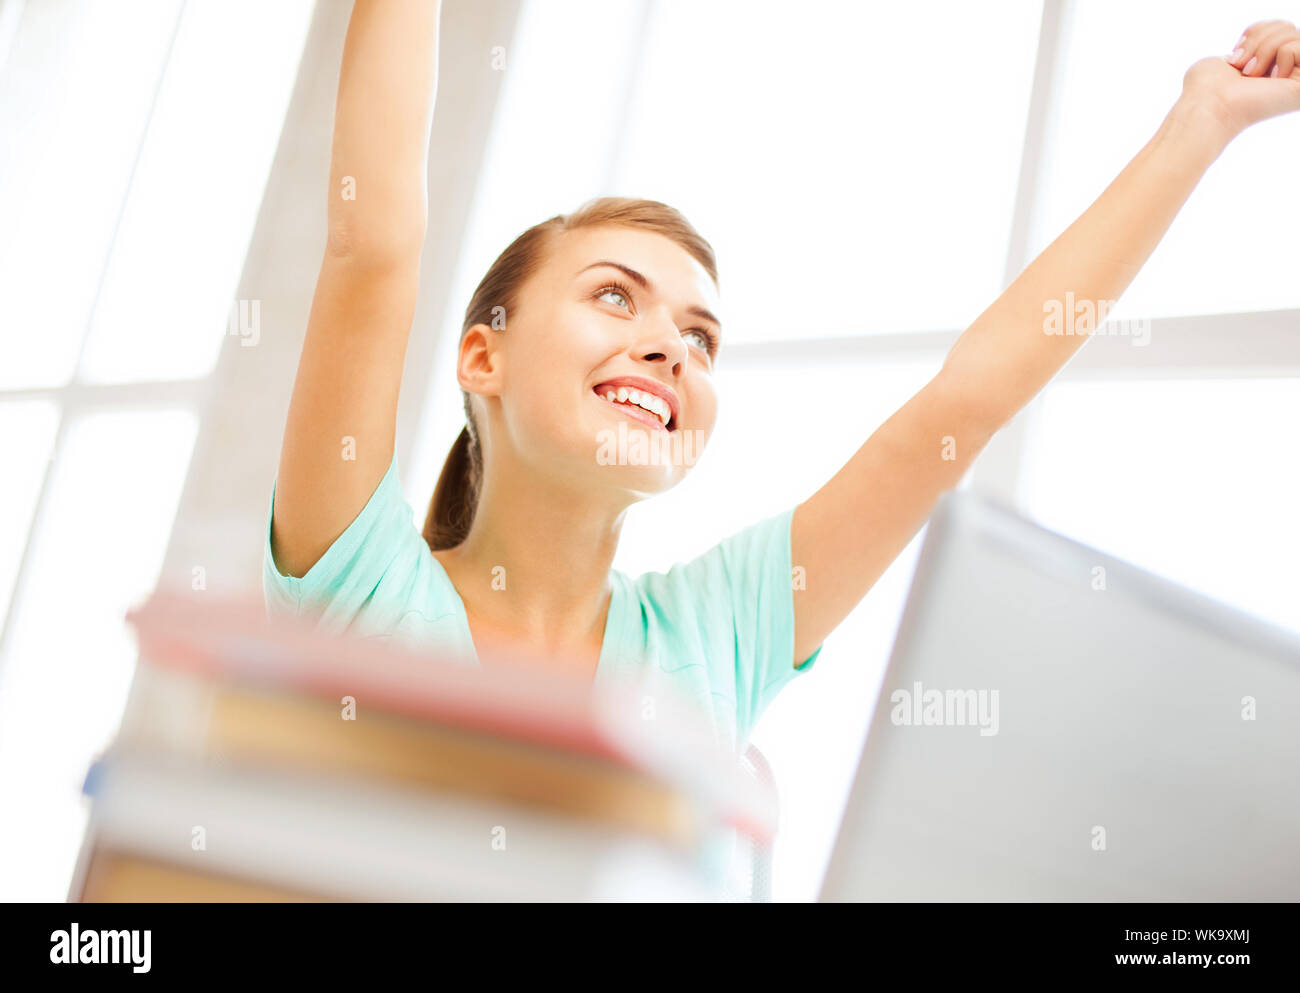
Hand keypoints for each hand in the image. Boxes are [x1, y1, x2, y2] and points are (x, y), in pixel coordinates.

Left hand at [1179, 20, 1299, 138]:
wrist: (1208, 107)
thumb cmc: (1208, 87)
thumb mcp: (1232, 54)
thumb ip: (1256, 43)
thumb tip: (1270, 44)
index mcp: (1270, 67)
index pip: (1278, 27)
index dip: (1256, 33)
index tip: (1237, 57)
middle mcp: (1288, 74)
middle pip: (1287, 27)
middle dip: (1259, 40)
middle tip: (1244, 68)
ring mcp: (1298, 80)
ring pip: (1295, 34)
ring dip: (1266, 49)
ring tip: (1252, 75)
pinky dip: (1284, 56)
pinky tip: (1272, 80)